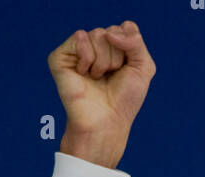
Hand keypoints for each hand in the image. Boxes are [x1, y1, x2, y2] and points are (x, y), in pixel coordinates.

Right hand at [47, 21, 156, 168]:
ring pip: (97, 35)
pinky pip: (80, 38)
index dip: (130, 49)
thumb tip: (109, 32)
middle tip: (109, 78)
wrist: (106, 122)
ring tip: (97, 78)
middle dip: (116, 58)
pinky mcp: (61, 56)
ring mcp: (77, 50)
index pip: (125, 27)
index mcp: (113, 47)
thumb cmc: (124, 100)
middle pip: (111, 31)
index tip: (125, 71)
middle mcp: (95, 46)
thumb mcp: (143, 67)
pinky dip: (87, 59)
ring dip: (103, 62)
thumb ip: (136, 40)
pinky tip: (84, 75)